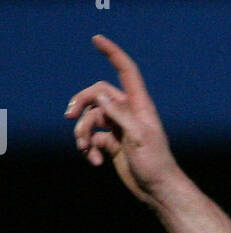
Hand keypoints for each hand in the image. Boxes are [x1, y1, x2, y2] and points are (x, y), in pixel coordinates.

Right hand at [65, 35, 177, 204]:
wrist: (157, 191)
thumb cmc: (155, 164)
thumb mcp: (138, 136)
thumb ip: (119, 113)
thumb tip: (100, 94)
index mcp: (139, 106)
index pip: (126, 71)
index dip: (112, 53)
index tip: (96, 39)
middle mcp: (128, 114)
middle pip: (97, 95)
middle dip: (81, 103)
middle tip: (70, 117)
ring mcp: (118, 129)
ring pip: (90, 119)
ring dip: (83, 133)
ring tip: (86, 150)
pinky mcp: (112, 145)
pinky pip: (92, 139)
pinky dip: (89, 149)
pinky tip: (95, 162)